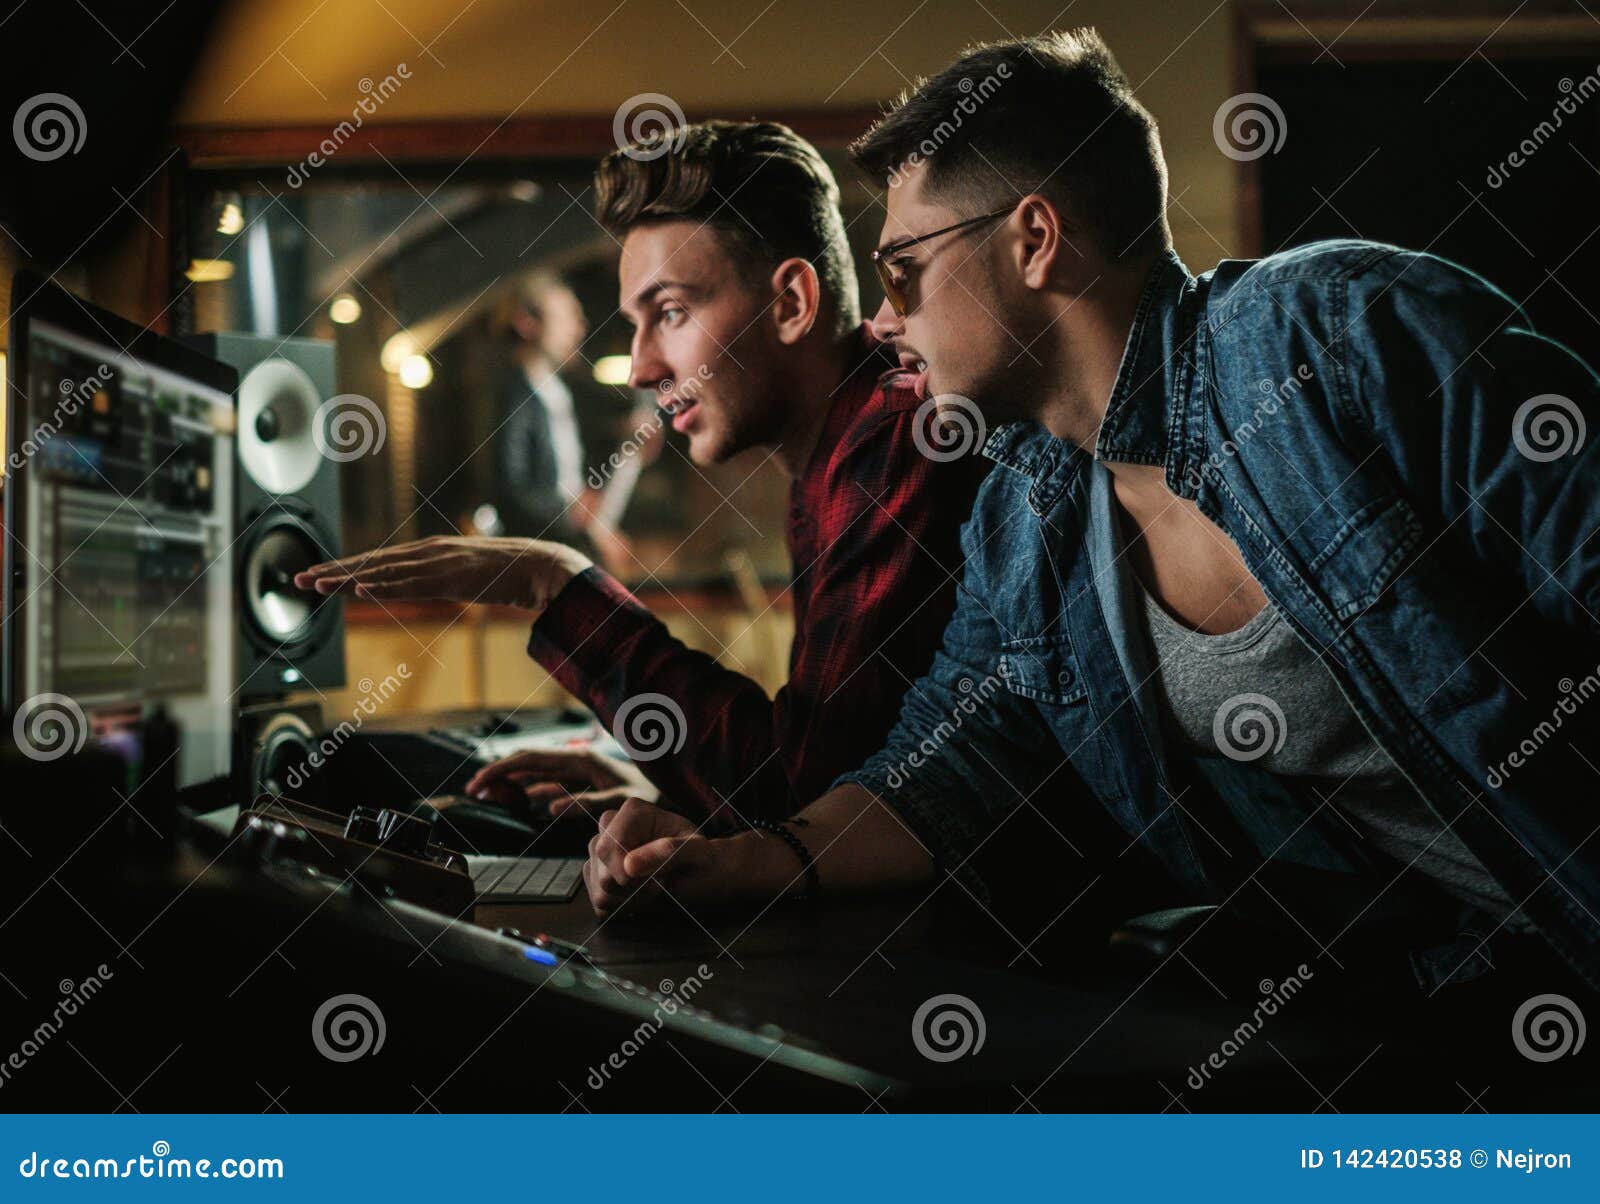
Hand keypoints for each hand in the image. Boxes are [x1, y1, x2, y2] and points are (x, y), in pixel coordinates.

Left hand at [293, 536, 591, 610]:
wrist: (541, 565)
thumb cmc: (509, 572)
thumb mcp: (467, 574)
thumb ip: (445, 577)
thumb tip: (429, 587)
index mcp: (432, 551)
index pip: (380, 559)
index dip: (346, 566)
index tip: (319, 573)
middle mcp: (429, 552)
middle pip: (372, 562)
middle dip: (334, 570)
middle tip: (300, 577)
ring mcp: (439, 564)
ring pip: (384, 572)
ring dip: (348, 579)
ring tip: (319, 584)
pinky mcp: (451, 578)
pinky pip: (412, 585)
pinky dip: (385, 586)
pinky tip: (362, 590)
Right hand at [463, 747, 659, 818]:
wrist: (672, 796)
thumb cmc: (650, 796)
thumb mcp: (620, 801)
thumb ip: (585, 803)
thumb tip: (545, 806)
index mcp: (580, 759)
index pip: (530, 759)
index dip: (501, 769)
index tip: (479, 780)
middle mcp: (576, 761)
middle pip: (527, 764)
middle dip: (498, 773)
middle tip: (472, 789)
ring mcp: (578, 773)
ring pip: (534, 774)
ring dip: (510, 782)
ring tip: (486, 793)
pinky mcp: (583, 784)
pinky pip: (549, 785)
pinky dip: (530, 791)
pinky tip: (519, 799)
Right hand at [584, 798, 793, 916]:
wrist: (703, 872)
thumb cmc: (704, 858)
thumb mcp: (697, 853)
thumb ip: (667, 853)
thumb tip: (629, 865)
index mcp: (634, 812)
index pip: (609, 848)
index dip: (631, 875)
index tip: (659, 882)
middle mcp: (610, 826)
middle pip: (603, 871)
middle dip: (634, 890)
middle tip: (662, 886)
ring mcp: (600, 850)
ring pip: (599, 890)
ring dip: (631, 901)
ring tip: (655, 890)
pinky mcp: (597, 873)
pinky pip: (598, 902)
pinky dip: (622, 908)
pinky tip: (642, 897)